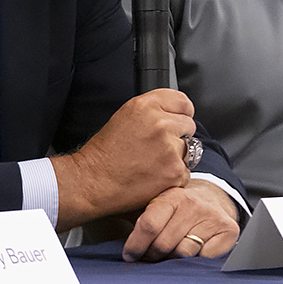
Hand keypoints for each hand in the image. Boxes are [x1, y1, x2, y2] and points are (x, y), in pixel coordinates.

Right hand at [52, 89, 194, 224]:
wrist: (93, 181)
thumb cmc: (104, 153)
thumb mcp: (124, 117)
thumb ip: (152, 111)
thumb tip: (176, 113)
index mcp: (146, 106)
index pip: (183, 102)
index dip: (180, 113)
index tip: (177, 121)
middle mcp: (160, 124)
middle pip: (189, 125)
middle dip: (178, 135)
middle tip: (157, 147)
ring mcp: (170, 149)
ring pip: (189, 149)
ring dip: (176, 157)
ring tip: (152, 163)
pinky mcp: (175, 172)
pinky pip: (185, 172)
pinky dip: (173, 176)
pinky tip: (154, 177)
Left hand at [121, 181, 239, 262]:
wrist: (213, 199)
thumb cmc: (178, 208)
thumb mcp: (158, 206)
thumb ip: (142, 221)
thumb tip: (125, 250)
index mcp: (170, 196)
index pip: (149, 225)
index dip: (136, 245)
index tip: (130, 256)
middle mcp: (192, 205)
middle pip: (165, 243)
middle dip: (152, 256)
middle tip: (149, 258)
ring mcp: (211, 217)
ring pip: (184, 253)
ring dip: (173, 261)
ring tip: (170, 256)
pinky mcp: (228, 230)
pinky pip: (205, 258)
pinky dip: (196, 261)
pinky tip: (193, 254)